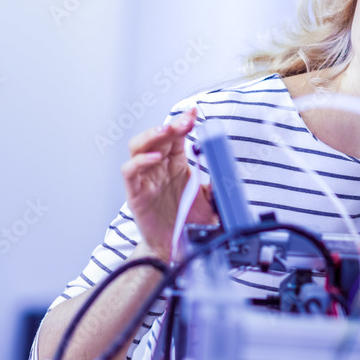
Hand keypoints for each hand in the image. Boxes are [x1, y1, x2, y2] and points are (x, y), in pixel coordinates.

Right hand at [121, 108, 218, 259]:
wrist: (176, 247)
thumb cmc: (187, 221)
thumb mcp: (210, 201)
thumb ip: (218, 186)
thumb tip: (229, 175)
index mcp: (174, 164)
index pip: (176, 136)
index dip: (183, 122)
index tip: (194, 112)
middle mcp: (158, 167)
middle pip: (157, 136)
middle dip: (171, 125)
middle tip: (185, 120)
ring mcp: (144, 178)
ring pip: (138, 147)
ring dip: (151, 136)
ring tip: (166, 131)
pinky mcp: (135, 193)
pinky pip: (130, 171)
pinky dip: (140, 161)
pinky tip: (155, 159)